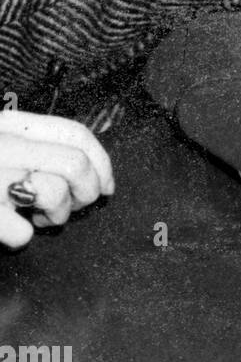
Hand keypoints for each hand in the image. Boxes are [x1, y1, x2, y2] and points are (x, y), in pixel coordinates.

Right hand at [0, 112, 113, 248]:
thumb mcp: (5, 144)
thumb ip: (39, 148)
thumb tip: (96, 174)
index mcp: (11, 123)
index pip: (74, 132)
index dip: (102, 161)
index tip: (108, 185)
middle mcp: (2, 144)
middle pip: (74, 164)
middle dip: (87, 191)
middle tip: (74, 206)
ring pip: (55, 194)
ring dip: (55, 216)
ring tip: (35, 217)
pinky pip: (22, 233)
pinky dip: (20, 238)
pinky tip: (5, 229)